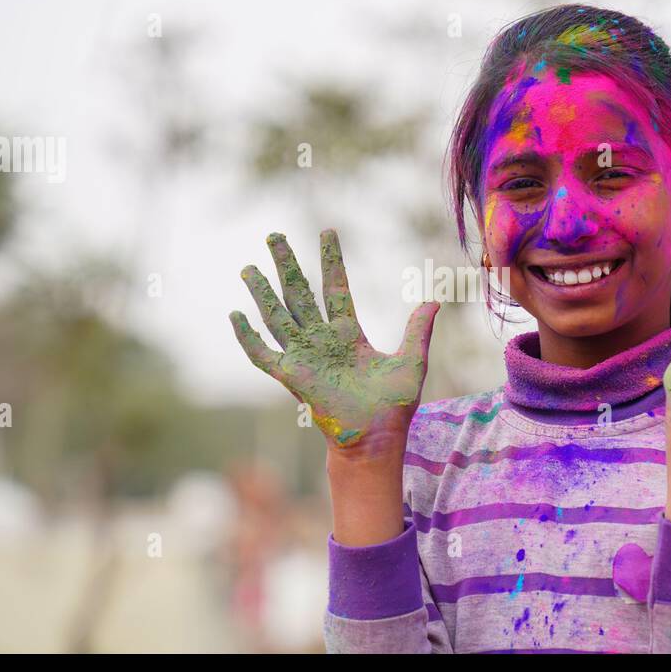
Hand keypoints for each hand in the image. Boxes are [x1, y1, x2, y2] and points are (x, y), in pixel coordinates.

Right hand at [228, 229, 439, 456]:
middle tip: (274, 236)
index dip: (331, 261)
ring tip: (248, 268)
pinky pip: (264, 355)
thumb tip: (434, 301)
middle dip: (287, 265)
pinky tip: (236, 316)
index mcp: (348, 334)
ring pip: (277, 317)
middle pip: (300, 294)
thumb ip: (418, 331)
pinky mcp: (292, 377)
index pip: (336, 288)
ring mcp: (305, 357)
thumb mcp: (411, 362)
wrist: (377, 440)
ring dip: (263, 292)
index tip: (327, 231)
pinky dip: (249, 338)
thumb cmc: (394, 407)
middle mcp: (322, 341)